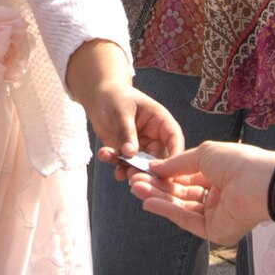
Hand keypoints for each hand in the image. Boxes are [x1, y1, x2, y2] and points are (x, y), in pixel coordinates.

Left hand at [64, 39, 182, 161]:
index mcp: (161, 122)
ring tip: (120, 172)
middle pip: (159, 159)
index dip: (175, 154)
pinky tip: (105, 156)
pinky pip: (123, 163)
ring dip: (130, 170)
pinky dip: (115, 164)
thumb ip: (127, 132)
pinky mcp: (126, 153)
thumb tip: (130, 154)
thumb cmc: (116, 98)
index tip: (170, 170)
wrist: (99, 98)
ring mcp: (141, 147)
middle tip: (135, 176)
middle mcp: (154, 137)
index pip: (174, 138)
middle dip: (148, 170)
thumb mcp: (122, 112)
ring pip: (141, 165)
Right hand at [127, 140, 274, 246]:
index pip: (186, 178)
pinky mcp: (215, 231)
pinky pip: (187, 220)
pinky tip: (149, 202)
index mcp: (218, 177)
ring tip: (136, 188)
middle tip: (134, 181)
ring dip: (158, 198)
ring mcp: (216, 216)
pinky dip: (167, 210)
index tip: (144, 171)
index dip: (165, 175)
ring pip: (180, 207)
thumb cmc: (237, 162)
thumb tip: (155, 167)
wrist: (259, 182)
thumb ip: (176, 164)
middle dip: (157, 187)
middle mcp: (217, 198)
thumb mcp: (203, 154)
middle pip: (180, 194)